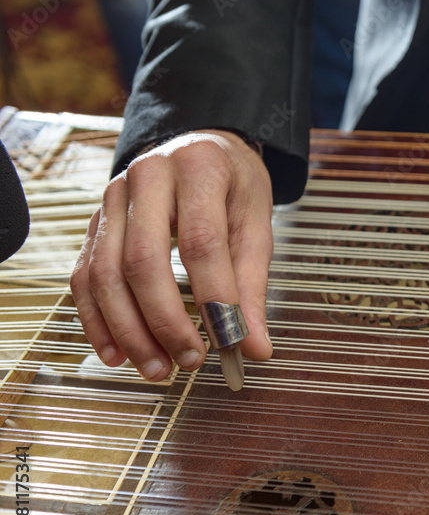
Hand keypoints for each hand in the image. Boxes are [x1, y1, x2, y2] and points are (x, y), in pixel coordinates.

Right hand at [71, 130, 273, 380]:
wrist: (200, 146)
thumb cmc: (232, 185)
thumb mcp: (257, 224)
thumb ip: (253, 287)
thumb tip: (254, 347)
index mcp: (199, 169)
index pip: (201, 243)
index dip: (213, 299)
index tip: (229, 342)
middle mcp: (148, 178)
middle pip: (143, 261)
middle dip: (165, 322)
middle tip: (190, 361)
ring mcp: (112, 198)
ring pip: (105, 273)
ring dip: (129, 331)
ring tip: (157, 368)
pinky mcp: (95, 222)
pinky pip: (84, 276)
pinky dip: (97, 320)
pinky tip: (117, 353)